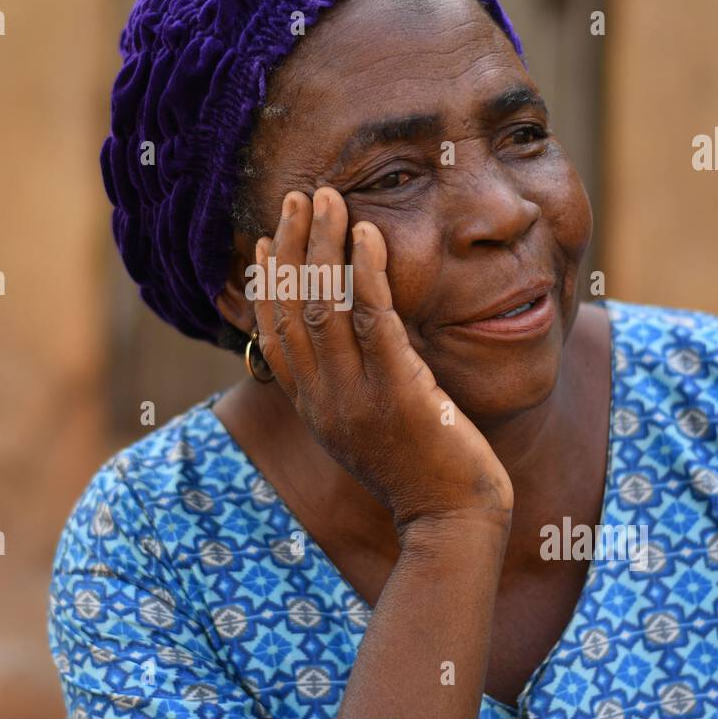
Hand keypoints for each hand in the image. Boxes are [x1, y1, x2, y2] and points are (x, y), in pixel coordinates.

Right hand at [252, 187, 513, 540]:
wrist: (452, 521)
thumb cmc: (420, 470)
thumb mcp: (367, 427)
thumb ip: (348, 385)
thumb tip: (346, 339)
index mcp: (313, 408)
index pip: (273, 335)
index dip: (266, 282)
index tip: (265, 239)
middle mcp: (324, 400)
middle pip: (292, 309)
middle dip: (291, 246)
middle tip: (298, 197)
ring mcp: (356, 397)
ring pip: (325, 305)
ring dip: (324, 244)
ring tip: (328, 198)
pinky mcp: (398, 392)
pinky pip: (375, 319)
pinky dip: (368, 271)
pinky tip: (369, 234)